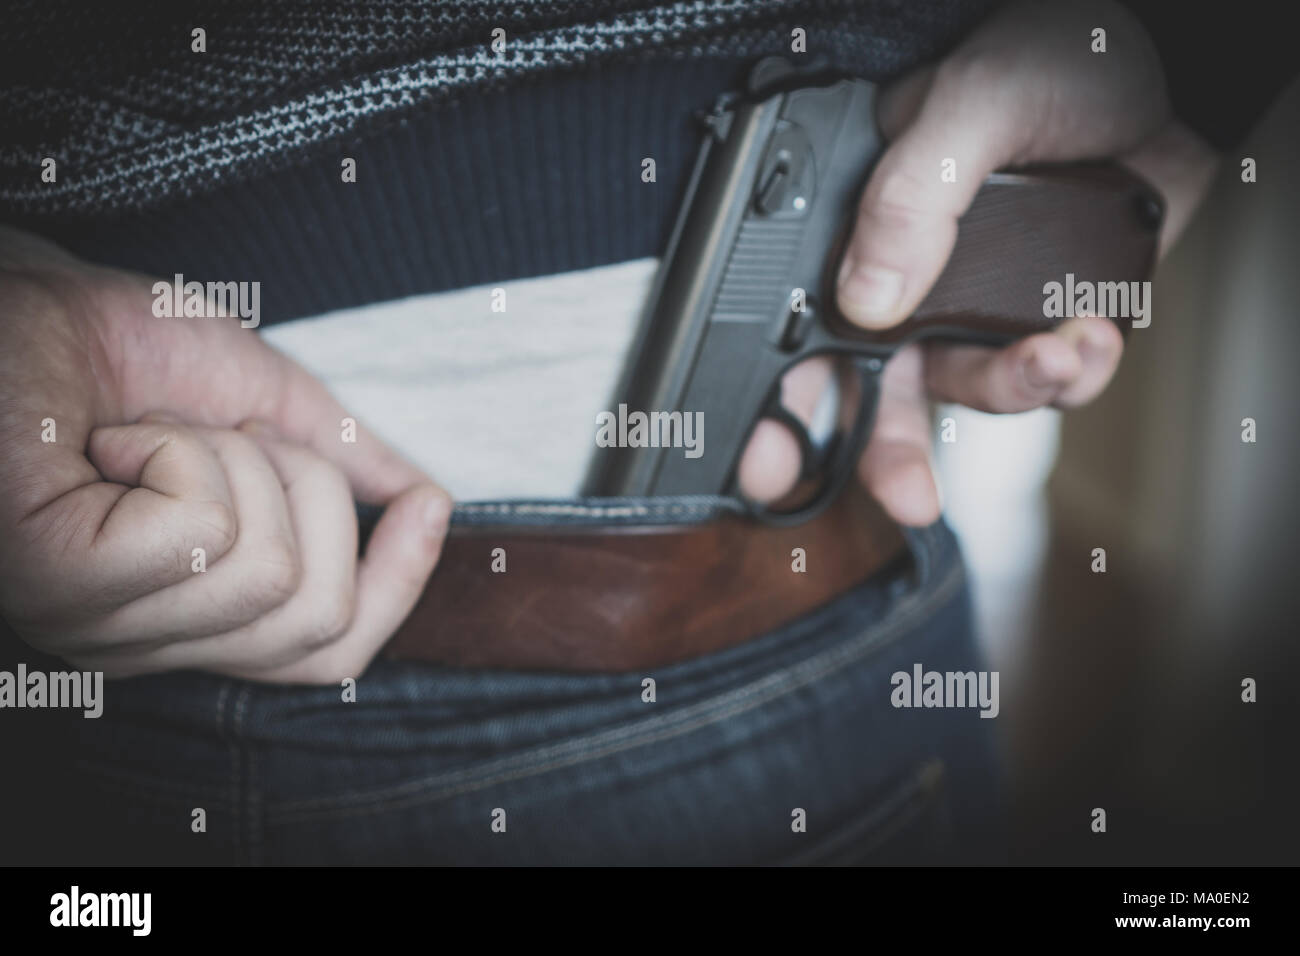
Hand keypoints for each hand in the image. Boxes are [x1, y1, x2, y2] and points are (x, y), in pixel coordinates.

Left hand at [0, 227, 449, 681]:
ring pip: (268, 571)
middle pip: (319, 617)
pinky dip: (182, 453)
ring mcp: (98, 626)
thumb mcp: (270, 405)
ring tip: (160, 431)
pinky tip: (116, 441)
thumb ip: (348, 462)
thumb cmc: (125, 348)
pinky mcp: (64, 582)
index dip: (399, 586)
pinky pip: (204, 532)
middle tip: (230, 433)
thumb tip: (429, 500)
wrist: (24, 299)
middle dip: (310, 490)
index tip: (427, 503)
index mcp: (193, 615)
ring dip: (236, 461)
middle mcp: (146, 644)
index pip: (330, 658)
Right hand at [738, 0, 1217, 523]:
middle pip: (873, 391)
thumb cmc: (1060, 59)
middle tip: (910, 497)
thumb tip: (868, 296)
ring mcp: (974, 304)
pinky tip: (1090, 336)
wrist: (1174, 72)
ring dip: (1013, 390)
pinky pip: (1044, 381)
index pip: (799, 329)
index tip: (776, 469)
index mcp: (861, 226)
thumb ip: (912, 195)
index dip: (783, 405)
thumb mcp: (974, 103)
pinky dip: (1073, 376)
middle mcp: (908, 277)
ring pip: (967, 392)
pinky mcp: (1038, 318)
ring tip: (1059, 353)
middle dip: (889, 456)